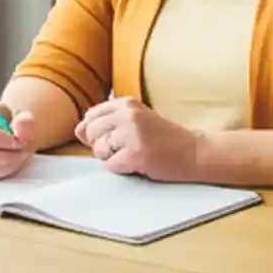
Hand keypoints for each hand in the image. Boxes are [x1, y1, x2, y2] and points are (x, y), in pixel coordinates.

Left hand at [75, 97, 200, 180]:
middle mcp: (128, 114)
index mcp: (126, 103)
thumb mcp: (134, 122)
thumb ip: (106, 123)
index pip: (90, 116)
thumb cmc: (162, 139)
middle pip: (91, 133)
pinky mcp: (136, 153)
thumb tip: (78, 131)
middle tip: (126, 149)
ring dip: (112, 158)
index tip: (116, 137)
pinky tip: (137, 164)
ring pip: (98, 150)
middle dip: (102, 146)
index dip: (96, 131)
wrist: (194, 152)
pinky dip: (121, 169)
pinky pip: (111, 165)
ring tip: (132, 155)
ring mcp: (132, 133)